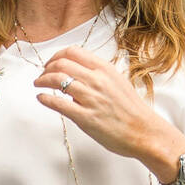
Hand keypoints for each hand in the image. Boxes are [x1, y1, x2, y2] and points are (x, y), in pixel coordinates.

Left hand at [32, 45, 158, 157]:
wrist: (145, 132)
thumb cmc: (133, 111)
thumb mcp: (118, 83)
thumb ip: (98, 76)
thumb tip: (78, 75)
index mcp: (105, 69)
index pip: (73, 52)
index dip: (56, 56)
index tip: (51, 63)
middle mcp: (97, 80)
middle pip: (61, 63)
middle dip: (46, 68)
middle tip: (42, 75)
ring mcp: (91, 99)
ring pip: (57, 80)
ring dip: (42, 81)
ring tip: (39, 84)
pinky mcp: (86, 118)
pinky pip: (58, 104)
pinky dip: (45, 99)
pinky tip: (42, 98)